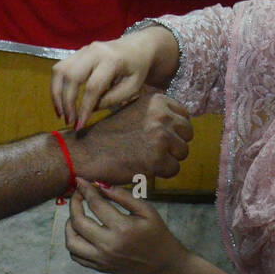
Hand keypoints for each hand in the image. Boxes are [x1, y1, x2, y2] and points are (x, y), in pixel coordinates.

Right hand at [52, 30, 162, 128]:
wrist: (136, 47)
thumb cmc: (137, 69)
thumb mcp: (133, 87)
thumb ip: (112, 99)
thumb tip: (89, 109)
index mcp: (112, 60)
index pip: (93, 86)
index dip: (84, 107)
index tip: (80, 125)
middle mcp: (94, 52)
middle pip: (72, 76)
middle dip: (67, 102)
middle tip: (69, 121)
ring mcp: (83, 50)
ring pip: (60, 70)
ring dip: (56, 94)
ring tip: (60, 113)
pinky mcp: (77, 53)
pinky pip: (60, 68)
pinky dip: (57, 86)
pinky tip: (60, 101)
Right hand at [63, 90, 191, 183]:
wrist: (86, 152)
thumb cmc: (109, 134)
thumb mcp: (133, 110)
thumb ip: (156, 112)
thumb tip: (180, 120)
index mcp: (156, 100)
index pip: (184, 116)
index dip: (175, 129)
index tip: (161, 137)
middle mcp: (161, 115)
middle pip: (187, 134)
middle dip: (175, 144)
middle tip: (155, 150)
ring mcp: (160, 136)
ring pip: (183, 152)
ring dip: (168, 159)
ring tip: (147, 158)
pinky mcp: (157, 158)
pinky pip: (174, 169)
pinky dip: (161, 173)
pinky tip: (144, 167)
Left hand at [65, 178, 188, 273]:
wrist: (162, 264)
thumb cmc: (156, 234)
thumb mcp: (146, 210)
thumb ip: (123, 196)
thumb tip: (101, 185)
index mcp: (122, 228)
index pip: (96, 204)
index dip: (86, 190)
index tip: (80, 180)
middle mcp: (108, 245)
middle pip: (78, 222)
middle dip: (74, 203)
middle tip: (78, 195)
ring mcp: (102, 259)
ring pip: (72, 242)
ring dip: (69, 225)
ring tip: (76, 214)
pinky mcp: (100, 267)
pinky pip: (76, 256)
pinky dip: (73, 242)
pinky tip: (80, 231)